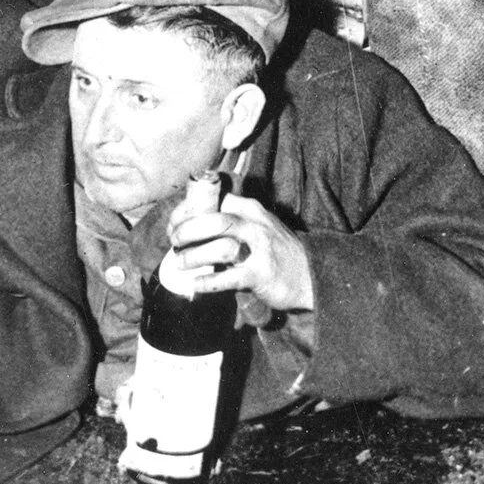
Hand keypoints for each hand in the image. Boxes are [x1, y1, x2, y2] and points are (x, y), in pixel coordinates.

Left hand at [168, 192, 314, 314]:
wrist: (310, 273)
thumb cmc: (275, 250)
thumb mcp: (257, 224)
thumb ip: (232, 220)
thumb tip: (191, 224)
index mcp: (251, 208)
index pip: (215, 199)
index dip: (188, 210)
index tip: (173, 223)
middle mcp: (255, 224)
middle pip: (214, 220)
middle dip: (187, 230)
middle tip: (174, 242)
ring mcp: (259, 249)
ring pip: (220, 247)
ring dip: (193, 257)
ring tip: (180, 264)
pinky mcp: (260, 274)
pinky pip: (228, 277)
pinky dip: (208, 281)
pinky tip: (196, 283)